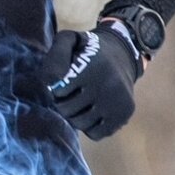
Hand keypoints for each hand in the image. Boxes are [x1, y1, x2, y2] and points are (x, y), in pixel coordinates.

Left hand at [38, 22, 140, 140]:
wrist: (123, 55)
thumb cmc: (88, 51)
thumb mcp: (70, 40)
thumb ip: (56, 55)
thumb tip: (52, 81)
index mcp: (91, 67)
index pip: (57, 92)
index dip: (56, 88)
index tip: (63, 81)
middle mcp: (106, 85)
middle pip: (66, 110)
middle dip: (63, 103)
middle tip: (71, 94)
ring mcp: (116, 102)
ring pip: (80, 124)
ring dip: (75, 116)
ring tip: (81, 102)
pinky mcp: (123, 114)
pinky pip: (95, 134)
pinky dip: (90, 127)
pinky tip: (93, 112)